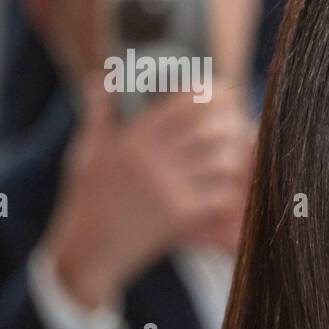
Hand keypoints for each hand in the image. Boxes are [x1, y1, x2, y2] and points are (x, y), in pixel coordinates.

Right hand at [43, 76, 255, 308]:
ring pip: (223, 162)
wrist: (86, 251)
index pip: (185, 105)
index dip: (214, 94)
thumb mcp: (86, 151)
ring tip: (237, 157)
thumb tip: (101, 77)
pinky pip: (221, 196)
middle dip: (232, 124)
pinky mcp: (179, 216)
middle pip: (211, 129)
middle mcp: (151, 160)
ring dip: (236, 158)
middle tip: (241, 125)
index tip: (228, 92)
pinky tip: (229, 190)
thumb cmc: (87, 199)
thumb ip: (99, 112)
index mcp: (133, 139)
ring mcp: (168, 188)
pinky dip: (230, 192)